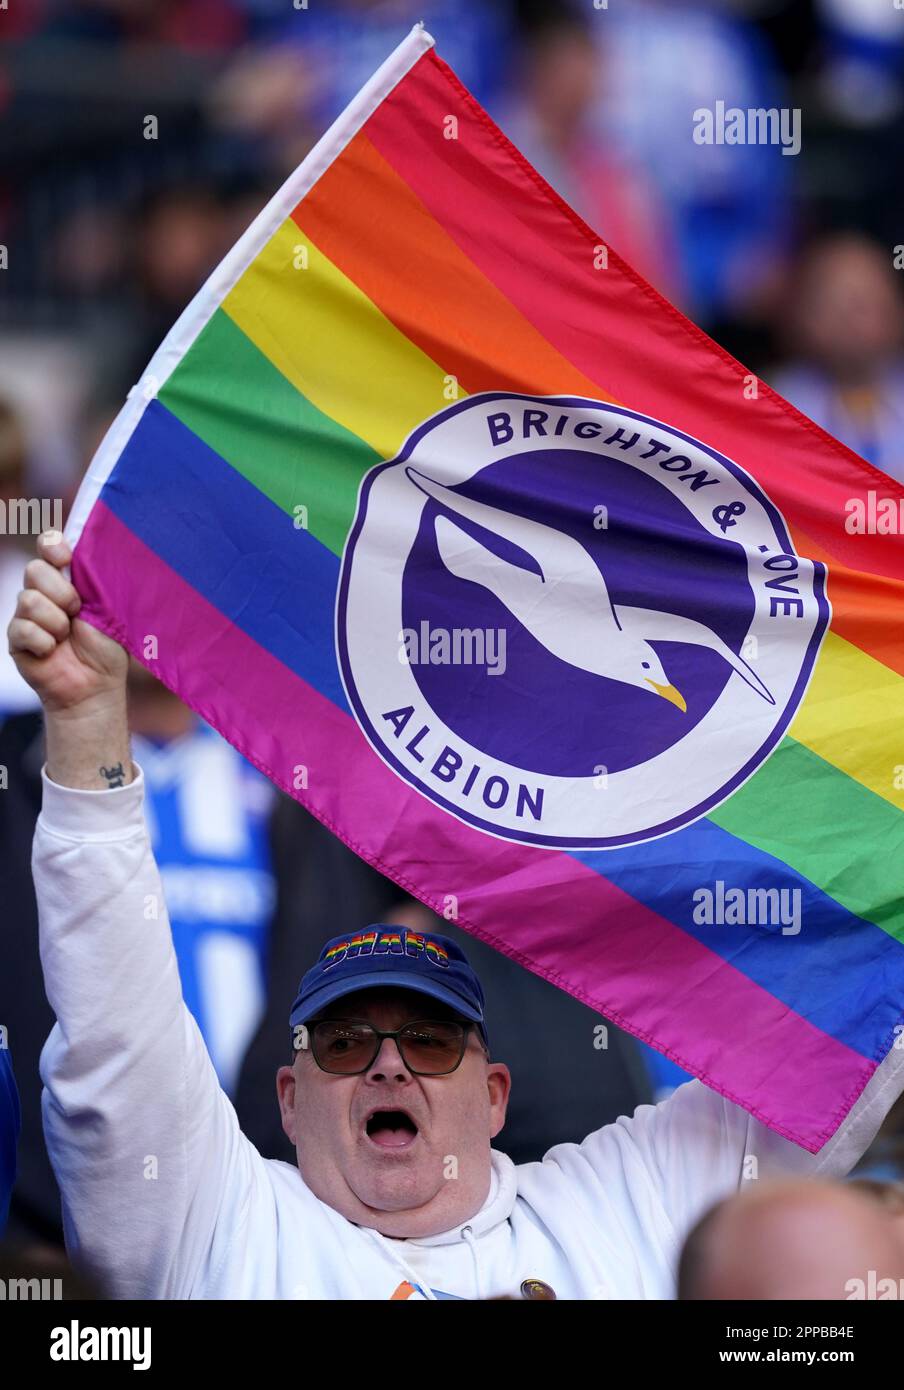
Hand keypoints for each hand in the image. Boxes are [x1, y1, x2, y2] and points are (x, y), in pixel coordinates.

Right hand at [8, 530, 127, 714]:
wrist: (97, 684)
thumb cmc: (107, 646)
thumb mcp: (110, 608)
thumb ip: (100, 579)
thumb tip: (96, 550)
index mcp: (67, 578)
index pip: (48, 545)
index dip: (52, 545)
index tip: (65, 557)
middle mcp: (43, 592)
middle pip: (34, 570)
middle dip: (61, 592)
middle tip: (77, 611)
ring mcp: (27, 615)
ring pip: (28, 600)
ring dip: (55, 621)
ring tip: (67, 636)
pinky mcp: (16, 639)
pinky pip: (22, 629)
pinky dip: (44, 642)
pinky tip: (53, 651)